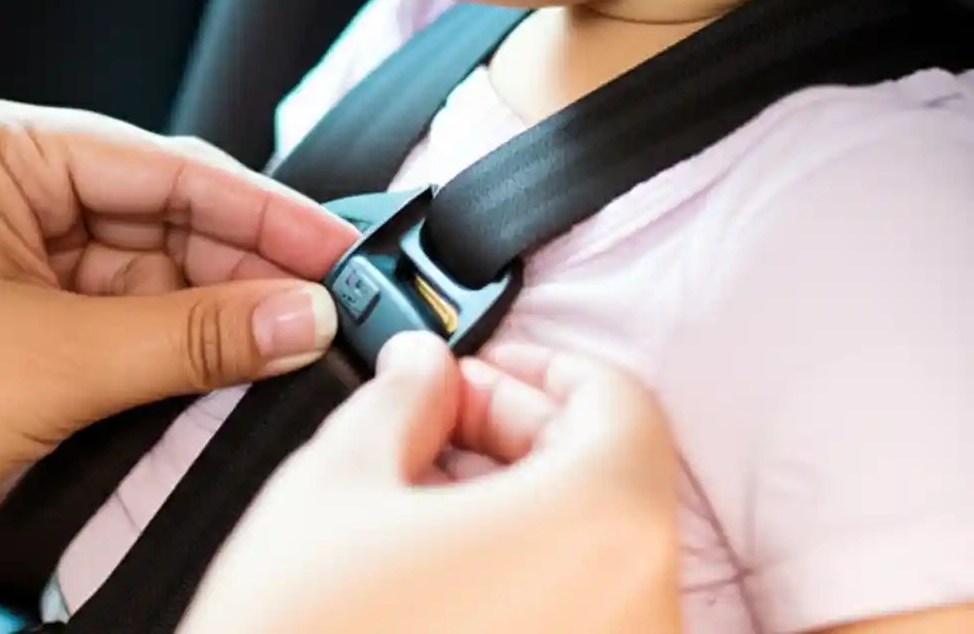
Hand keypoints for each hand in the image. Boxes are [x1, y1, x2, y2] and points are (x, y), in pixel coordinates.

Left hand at [0, 93, 355, 621]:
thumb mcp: (55, 360)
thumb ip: (195, 335)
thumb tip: (302, 314)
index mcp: (0, 148)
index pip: (168, 166)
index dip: (265, 211)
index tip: (338, 250)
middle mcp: (6, 186)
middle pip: (163, 217)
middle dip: (242, 268)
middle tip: (323, 310)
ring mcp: (9, 249)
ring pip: (146, 270)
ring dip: (210, 311)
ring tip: (285, 346)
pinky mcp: (12, 308)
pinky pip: (116, 314)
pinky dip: (168, 343)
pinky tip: (223, 364)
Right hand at [180, 332, 681, 633]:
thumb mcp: (336, 481)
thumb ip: (402, 399)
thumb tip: (424, 367)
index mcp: (598, 528)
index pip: (618, 403)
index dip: (540, 366)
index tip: (479, 368)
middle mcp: (639, 607)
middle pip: (608, 476)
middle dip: (518, 431)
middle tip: (435, 421)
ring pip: (591, 549)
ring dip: (516, 502)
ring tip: (420, 498)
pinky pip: (576, 611)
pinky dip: (523, 571)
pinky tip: (439, 569)